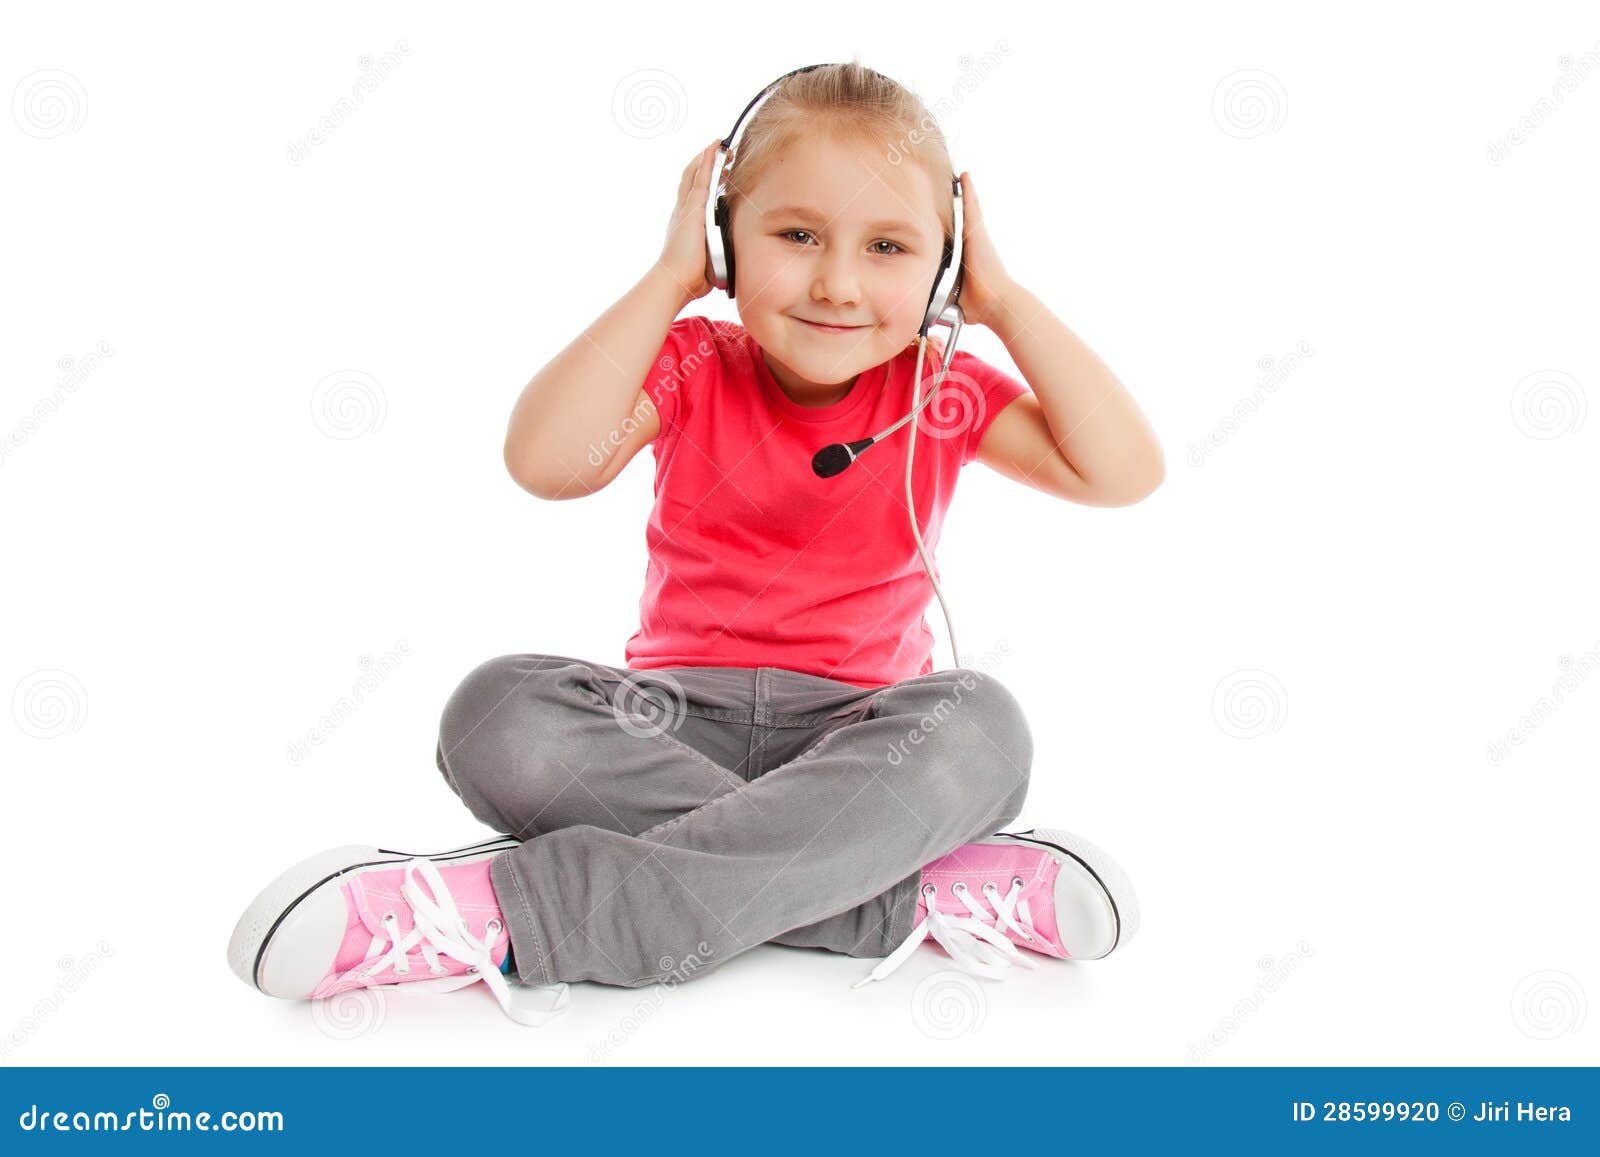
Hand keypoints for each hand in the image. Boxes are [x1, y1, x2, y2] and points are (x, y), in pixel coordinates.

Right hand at [657, 139, 720, 302]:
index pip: (692, 194)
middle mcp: (682, 211)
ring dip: (707, 157)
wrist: (674, 280)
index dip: (700, 179)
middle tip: (718, 151)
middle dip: (704, 163)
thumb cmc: (688, 278)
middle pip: (691, 179)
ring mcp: (687, 208)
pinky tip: (715, 148)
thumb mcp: (703, 261)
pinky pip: (702, 178)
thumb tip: (723, 265)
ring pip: (696, 174)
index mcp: (684, 223)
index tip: (712, 170)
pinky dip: (708, 161)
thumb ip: (712, 255)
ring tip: (719, 144)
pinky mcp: (694, 208)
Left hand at [955, 171, 1017, 330]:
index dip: (950, 223)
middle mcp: (973, 244)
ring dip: (963, 192)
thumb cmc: (980, 305)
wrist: (996, 303)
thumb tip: (937, 312)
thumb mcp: (957, 299)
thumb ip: (947, 299)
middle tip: (950, 181)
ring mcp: (977, 237)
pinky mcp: (977, 233)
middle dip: (957, 200)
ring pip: (967, 209)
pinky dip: (967, 192)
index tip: (942, 211)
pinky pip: (970, 208)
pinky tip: (963, 176)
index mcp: (966, 257)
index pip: (956, 235)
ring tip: (956, 173)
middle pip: (962, 217)